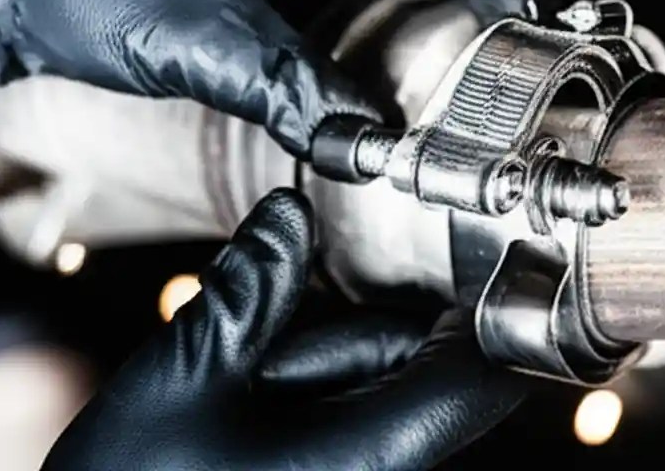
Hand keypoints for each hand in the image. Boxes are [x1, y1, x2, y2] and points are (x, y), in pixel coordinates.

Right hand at [43, 189, 529, 470]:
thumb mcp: (185, 378)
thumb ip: (250, 292)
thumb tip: (289, 217)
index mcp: (370, 455)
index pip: (479, 376)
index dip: (478, 308)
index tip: (456, 253)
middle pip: (416, 369)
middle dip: (347, 333)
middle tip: (268, 348)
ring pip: (376, 391)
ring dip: (318, 363)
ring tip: (240, 387)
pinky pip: (345, 418)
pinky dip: (304, 393)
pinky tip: (245, 401)